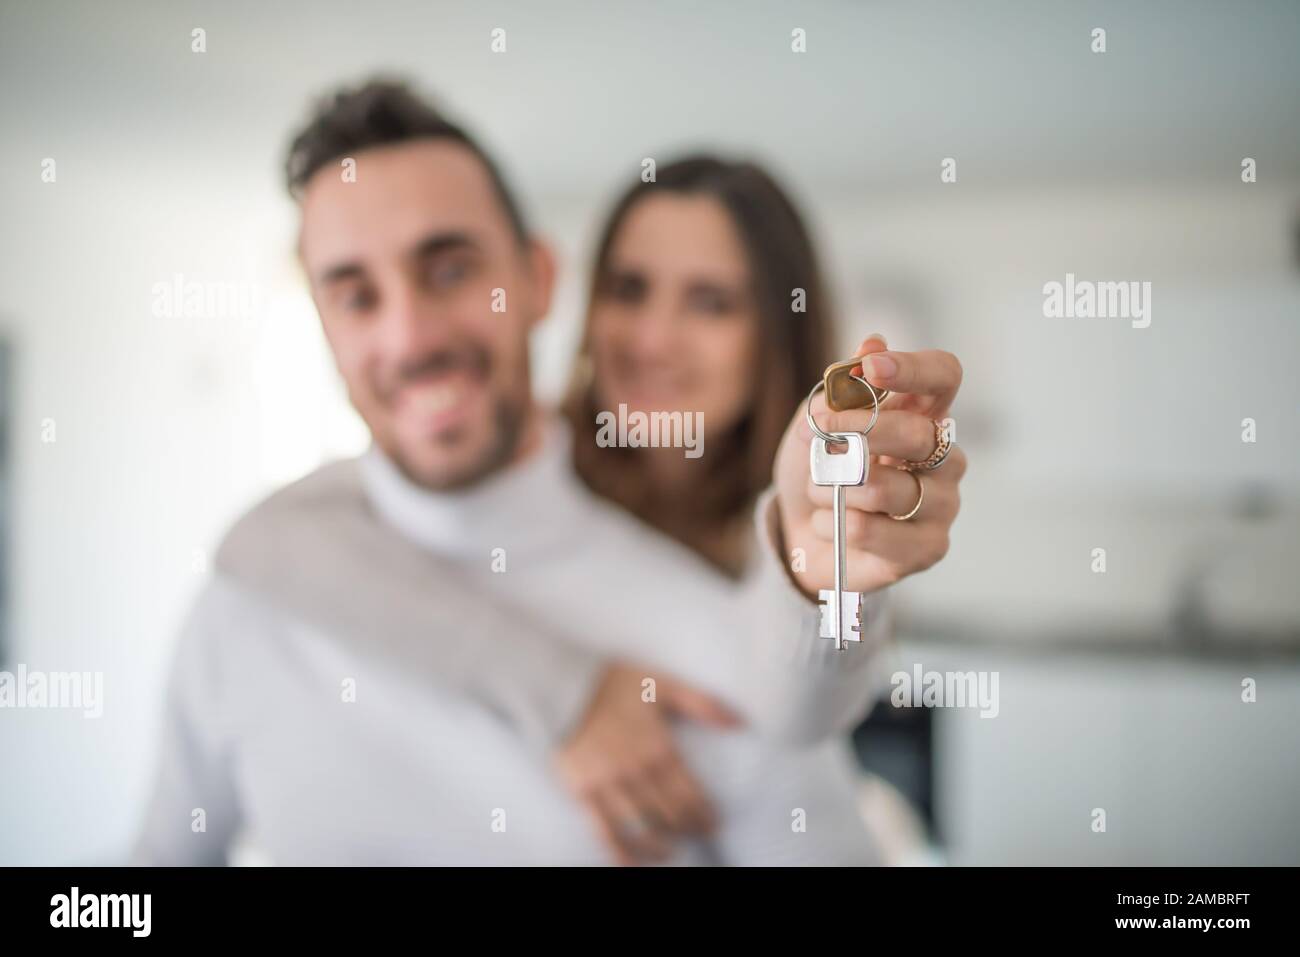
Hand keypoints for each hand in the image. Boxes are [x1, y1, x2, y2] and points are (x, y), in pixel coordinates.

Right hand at [554, 663, 740, 864]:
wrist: (560, 686)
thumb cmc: (611, 683)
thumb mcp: (662, 683)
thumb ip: (702, 703)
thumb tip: (740, 723)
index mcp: (659, 749)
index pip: (691, 794)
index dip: (706, 814)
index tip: (714, 823)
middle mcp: (637, 773)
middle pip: (672, 815)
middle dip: (689, 828)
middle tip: (698, 834)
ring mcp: (609, 786)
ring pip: (644, 828)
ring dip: (661, 845)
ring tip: (670, 850)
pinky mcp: (583, 794)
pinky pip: (606, 834)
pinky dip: (622, 854)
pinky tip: (634, 863)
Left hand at [774, 336, 966, 597]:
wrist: (801, 532)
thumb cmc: (818, 471)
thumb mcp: (817, 420)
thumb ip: (843, 386)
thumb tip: (872, 340)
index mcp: (923, 415)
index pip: (944, 376)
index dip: (913, 369)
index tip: (872, 368)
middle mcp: (944, 457)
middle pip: (918, 434)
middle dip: (858, 432)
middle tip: (819, 434)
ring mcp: (942, 504)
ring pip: (889, 488)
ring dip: (835, 487)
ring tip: (820, 491)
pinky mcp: (928, 548)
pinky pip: (874, 530)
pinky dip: (837, 524)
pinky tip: (831, 524)